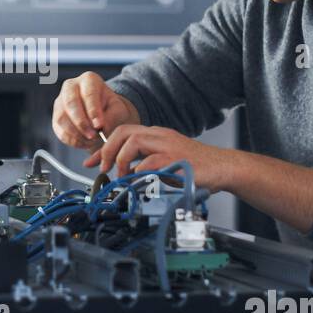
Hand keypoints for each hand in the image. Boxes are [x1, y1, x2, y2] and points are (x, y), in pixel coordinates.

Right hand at [51, 71, 139, 150]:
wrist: (101, 115)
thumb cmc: (110, 108)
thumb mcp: (118, 109)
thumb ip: (112, 116)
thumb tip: (100, 127)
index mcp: (89, 80)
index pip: (89, 94)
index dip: (93, 111)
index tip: (99, 125)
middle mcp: (71, 87)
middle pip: (71, 103)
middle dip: (82, 122)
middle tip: (93, 136)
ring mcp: (60, 102)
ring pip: (62, 118)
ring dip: (76, 133)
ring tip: (91, 141)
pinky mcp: (56, 118)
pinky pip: (60, 130)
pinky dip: (72, 140)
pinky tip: (84, 143)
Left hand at [83, 124, 227, 189]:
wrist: (223, 168)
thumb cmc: (195, 167)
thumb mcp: (164, 162)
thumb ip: (145, 163)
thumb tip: (123, 173)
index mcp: (156, 135)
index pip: (122, 133)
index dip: (102, 147)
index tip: (89, 161)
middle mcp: (160, 136)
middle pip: (124, 132)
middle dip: (108, 150)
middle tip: (103, 168)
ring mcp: (169, 145)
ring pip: (134, 141)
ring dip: (122, 159)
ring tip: (123, 175)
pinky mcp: (177, 159)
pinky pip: (150, 161)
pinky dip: (139, 171)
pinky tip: (139, 180)